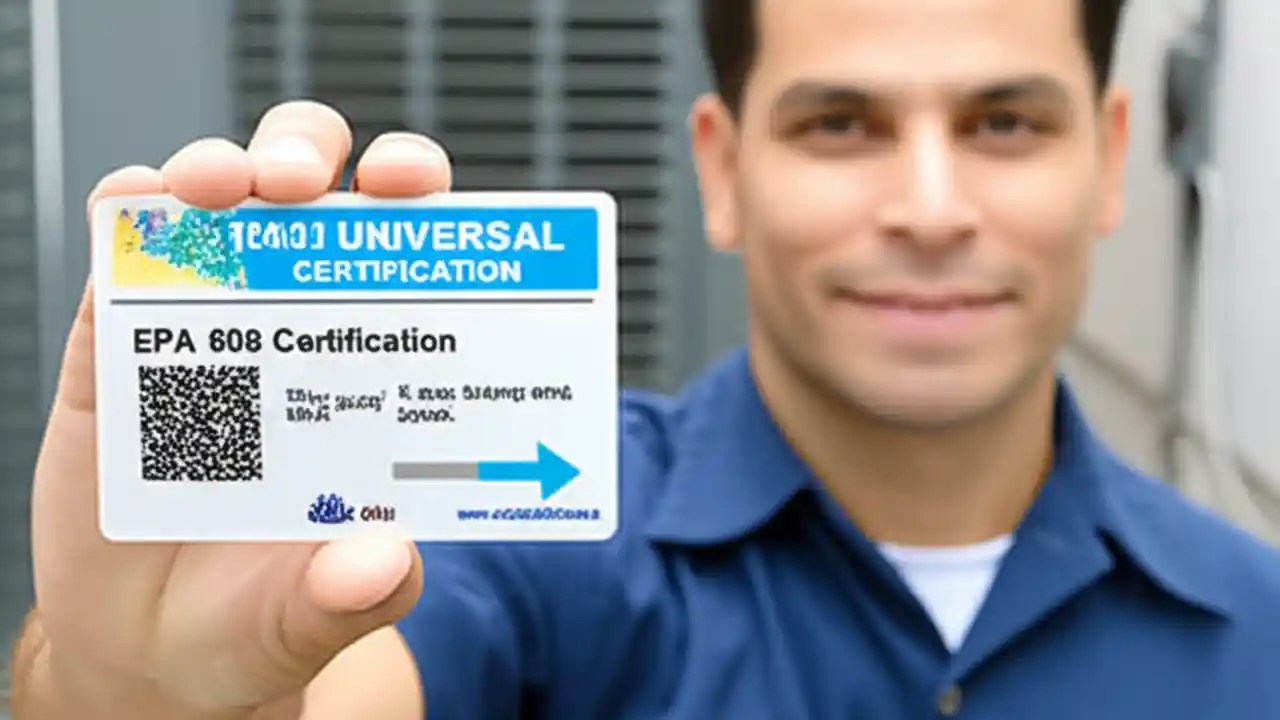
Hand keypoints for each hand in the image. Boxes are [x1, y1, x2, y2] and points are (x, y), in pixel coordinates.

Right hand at [30, 100, 450, 715]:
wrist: (150, 650)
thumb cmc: (260, 619)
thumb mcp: (314, 620)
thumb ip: (355, 597)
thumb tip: (381, 561)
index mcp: (372, 372)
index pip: (409, 256)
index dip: (417, 200)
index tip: (413, 187)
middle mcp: (295, 330)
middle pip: (311, 196)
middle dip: (308, 152)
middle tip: (299, 180)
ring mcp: (204, 330)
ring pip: (215, 203)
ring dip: (217, 168)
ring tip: (217, 186)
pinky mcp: (114, 351)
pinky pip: (122, 261)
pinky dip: (130, 216)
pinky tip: (139, 210)